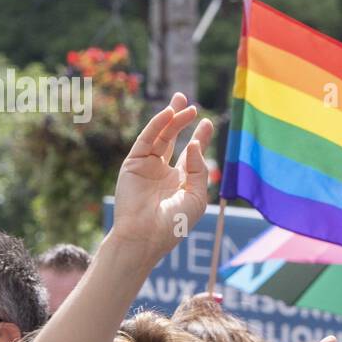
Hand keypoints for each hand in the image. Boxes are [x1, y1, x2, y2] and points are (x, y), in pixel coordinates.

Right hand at [110, 92, 211, 259]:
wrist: (146, 235)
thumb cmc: (174, 222)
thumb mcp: (197, 196)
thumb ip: (199, 169)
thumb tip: (194, 143)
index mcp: (180, 182)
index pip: (190, 155)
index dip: (199, 138)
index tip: (207, 124)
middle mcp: (163, 172)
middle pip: (173, 140)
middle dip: (181, 121)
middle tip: (191, 106)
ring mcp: (147, 167)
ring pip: (161, 137)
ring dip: (172, 120)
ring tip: (185, 106)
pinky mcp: (133, 163)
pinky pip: (146, 139)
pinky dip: (157, 125)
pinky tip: (168, 114)